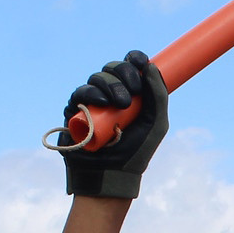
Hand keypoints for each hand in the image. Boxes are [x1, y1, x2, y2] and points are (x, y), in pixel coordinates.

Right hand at [60, 51, 168, 198]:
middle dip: (124, 73)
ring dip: (111, 85)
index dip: (134, 59)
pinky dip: (91, 94)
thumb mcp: (155, 123)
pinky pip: (81, 92)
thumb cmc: (136, 151)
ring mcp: (92, 102)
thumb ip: (158, 95)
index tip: (140, 60)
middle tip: (133, 90)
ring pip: (97, 77)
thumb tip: (151, 66)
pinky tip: (101, 102)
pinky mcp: (75, 110)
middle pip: (114, 68)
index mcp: (132, 95)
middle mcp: (111, 95)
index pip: (130, 68)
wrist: (112, 173)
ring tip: (121, 104)